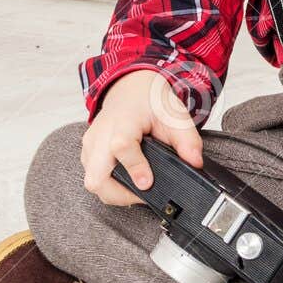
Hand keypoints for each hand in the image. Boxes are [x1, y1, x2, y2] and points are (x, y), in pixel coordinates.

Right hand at [80, 69, 203, 205]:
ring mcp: (91, 146)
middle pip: (96, 177)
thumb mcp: (174, 115)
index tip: (147, 183)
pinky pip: (93, 179)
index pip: (121, 146)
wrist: (130, 88)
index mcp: (123, 122)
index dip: (135, 167)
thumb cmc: (149, 101)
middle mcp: (101, 135)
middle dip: (118, 194)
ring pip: (93, 183)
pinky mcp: (88, 154)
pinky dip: (110, 187)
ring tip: (139, 189)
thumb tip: (195, 162)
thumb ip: (187, 140)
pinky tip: (128, 182)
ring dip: (114, 193)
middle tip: (144, 194)